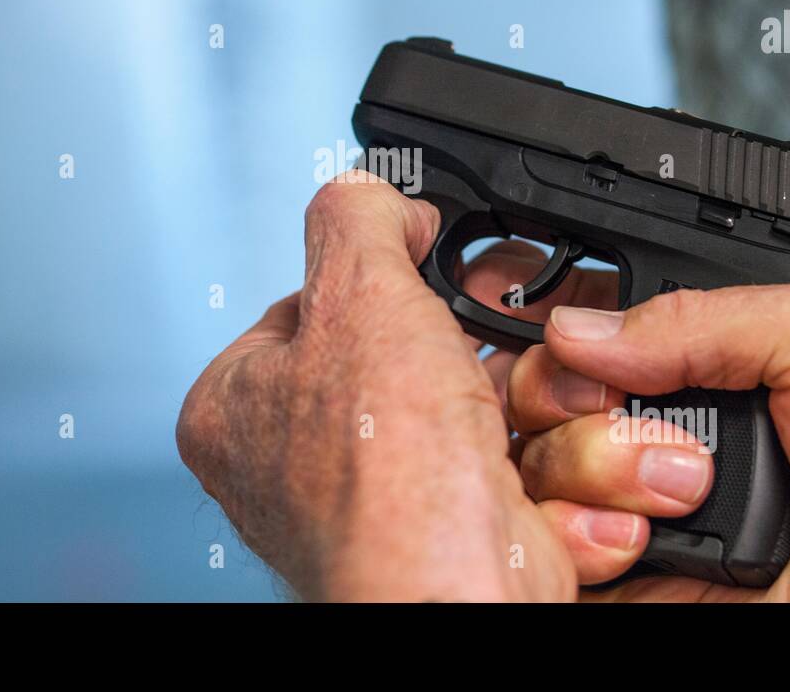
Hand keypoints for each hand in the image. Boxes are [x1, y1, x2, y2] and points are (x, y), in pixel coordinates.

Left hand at [176, 173, 578, 600]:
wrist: (456, 594)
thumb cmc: (383, 478)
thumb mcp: (361, 293)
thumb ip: (357, 218)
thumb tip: (374, 194)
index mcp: (239, 408)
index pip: (310, 305)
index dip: (381, 274)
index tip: (432, 257)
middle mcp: (293, 465)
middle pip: (397, 354)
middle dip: (468, 331)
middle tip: (505, 309)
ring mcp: (372, 507)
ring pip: (462, 409)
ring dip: (517, 390)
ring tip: (542, 380)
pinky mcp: (444, 537)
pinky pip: (504, 468)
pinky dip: (541, 454)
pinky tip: (550, 445)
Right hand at [487, 260, 789, 600]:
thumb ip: (698, 312)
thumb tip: (581, 326)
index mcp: (694, 363)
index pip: (583, 336)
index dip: (563, 340)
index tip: (583, 355)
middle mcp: (653, 426)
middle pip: (543, 396)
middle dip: (578, 403)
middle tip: (651, 421)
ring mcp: (633, 501)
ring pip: (537, 467)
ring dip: (594, 470)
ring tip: (683, 491)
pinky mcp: (626, 570)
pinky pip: (554, 545)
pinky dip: (578, 536)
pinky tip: (641, 538)